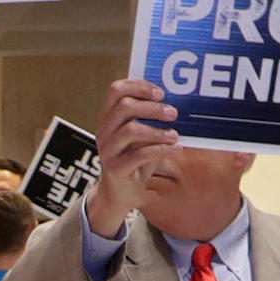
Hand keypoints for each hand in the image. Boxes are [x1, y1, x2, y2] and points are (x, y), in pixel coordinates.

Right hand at [85, 77, 182, 231]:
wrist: (120, 193)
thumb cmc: (134, 160)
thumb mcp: (140, 136)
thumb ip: (149, 119)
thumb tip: (174, 104)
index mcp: (107, 117)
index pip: (116, 90)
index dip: (140, 87)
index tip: (161, 94)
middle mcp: (104, 131)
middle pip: (125, 106)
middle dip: (153, 108)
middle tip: (173, 113)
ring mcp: (107, 150)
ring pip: (131, 130)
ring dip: (158, 131)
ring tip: (174, 135)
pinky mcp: (116, 168)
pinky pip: (139, 154)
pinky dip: (161, 150)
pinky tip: (176, 148)